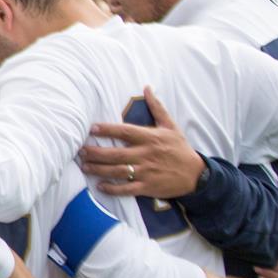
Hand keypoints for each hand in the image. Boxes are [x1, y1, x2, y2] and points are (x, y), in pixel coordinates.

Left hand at [79, 88, 203, 198]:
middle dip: (96, 153)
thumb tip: (147, 88)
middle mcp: (146, 155)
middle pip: (116, 153)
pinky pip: (127, 189)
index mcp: (150, 138)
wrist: (197, 175)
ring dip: (99, 170)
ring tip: (84, 166)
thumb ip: (157, 108)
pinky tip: (100, 186)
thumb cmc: (180, 149)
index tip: (92, 128)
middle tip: (80, 151)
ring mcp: (147, 172)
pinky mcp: (148, 187)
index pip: (125, 132)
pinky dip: (112, 188)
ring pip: (118, 171)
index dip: (107, 130)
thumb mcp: (171, 126)